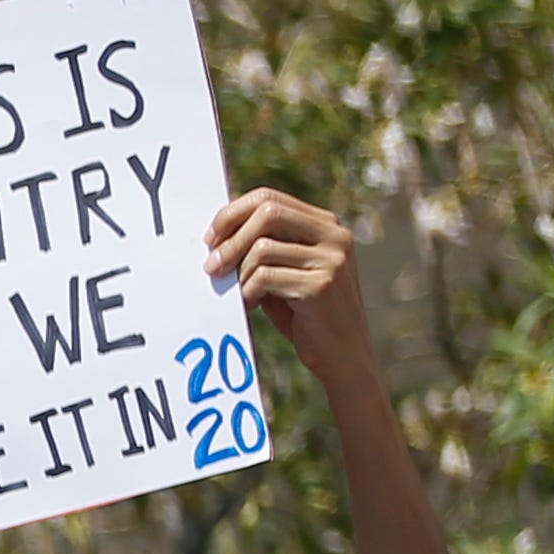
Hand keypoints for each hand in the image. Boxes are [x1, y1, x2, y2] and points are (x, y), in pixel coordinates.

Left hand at [211, 186, 375, 382]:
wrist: (343, 354)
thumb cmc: (305, 314)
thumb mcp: (285, 272)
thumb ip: (262, 249)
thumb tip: (215, 235)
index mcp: (326, 225)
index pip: (269, 198)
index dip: (232, 214)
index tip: (210, 239)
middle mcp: (334, 235)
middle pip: (267, 213)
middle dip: (230, 239)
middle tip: (211, 267)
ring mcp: (332, 259)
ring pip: (261, 248)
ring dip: (239, 274)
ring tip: (241, 295)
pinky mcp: (321, 285)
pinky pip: (264, 277)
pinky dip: (248, 293)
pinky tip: (252, 306)